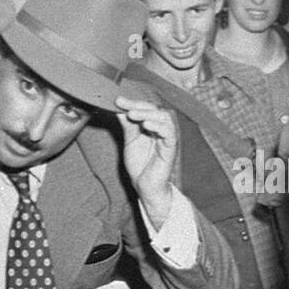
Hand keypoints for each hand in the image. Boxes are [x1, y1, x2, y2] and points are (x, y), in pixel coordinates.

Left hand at [115, 96, 176, 223]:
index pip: (146, 108)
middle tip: (123, 105)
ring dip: (148, 114)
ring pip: (165, 118)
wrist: (145, 187)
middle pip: (155, 109)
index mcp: (152, 126)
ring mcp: (167, 139)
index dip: (132, 102)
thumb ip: (128, 125)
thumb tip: (119, 107)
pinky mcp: (170, 149)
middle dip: (138, 105)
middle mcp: (161, 130)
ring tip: (133, 115)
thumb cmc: (140, 165)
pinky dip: (159, 127)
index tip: (117, 101)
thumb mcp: (130, 141)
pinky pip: (169, 134)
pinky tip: (146, 125)